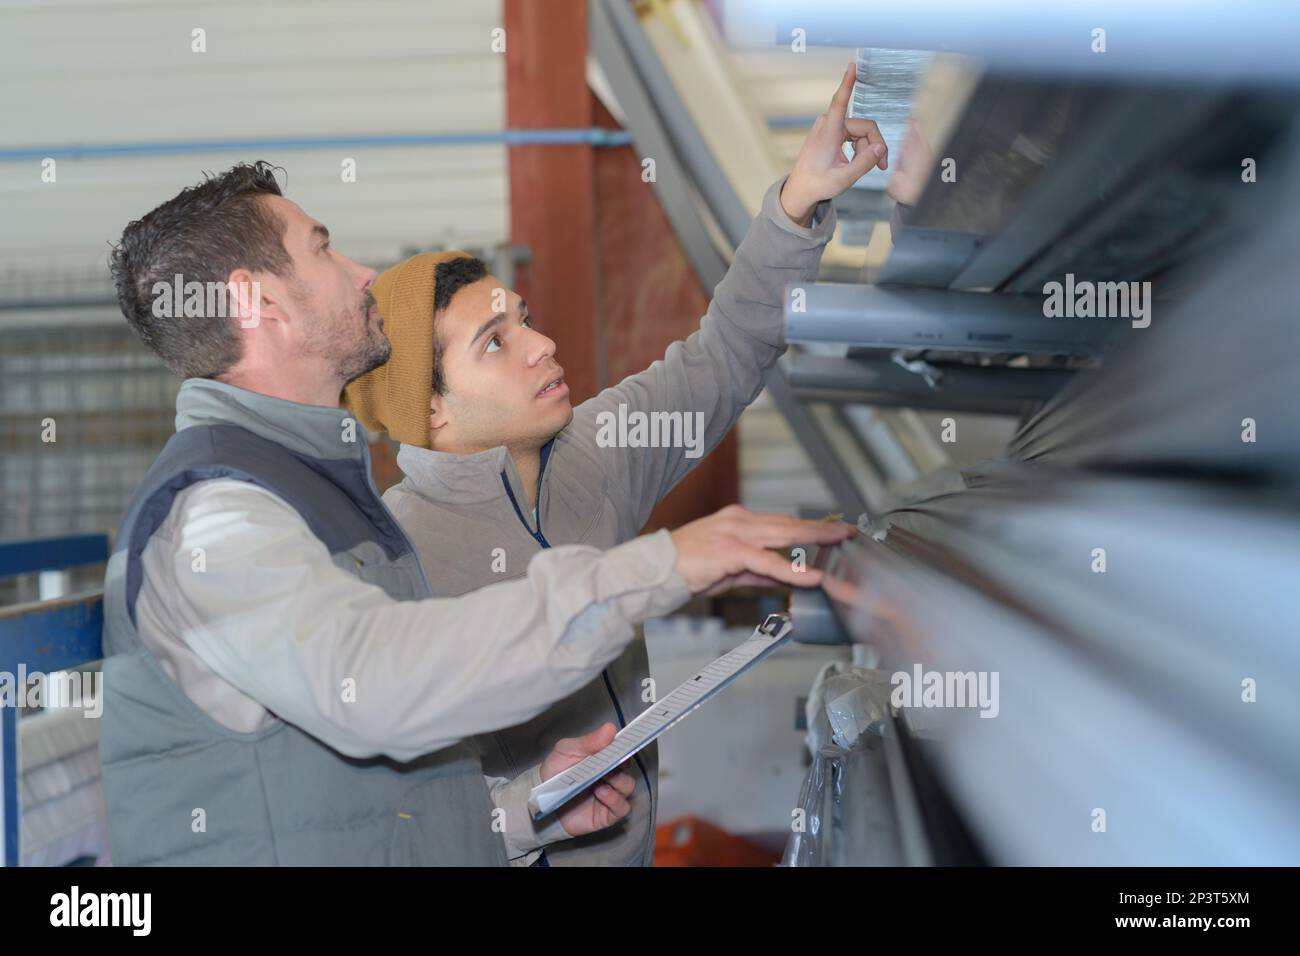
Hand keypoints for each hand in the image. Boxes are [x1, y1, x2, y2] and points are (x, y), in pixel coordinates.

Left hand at [540, 722, 635, 836]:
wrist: (541, 801)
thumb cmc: (555, 772)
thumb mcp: (566, 751)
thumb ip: (588, 742)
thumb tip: (610, 728)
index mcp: (602, 757)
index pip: (622, 748)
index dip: (626, 745)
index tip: (625, 742)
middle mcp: (610, 774)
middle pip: (626, 766)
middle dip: (619, 763)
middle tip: (607, 762)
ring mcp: (610, 794)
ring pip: (628, 786)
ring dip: (617, 782)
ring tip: (599, 782)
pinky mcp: (608, 813)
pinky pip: (622, 807)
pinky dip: (614, 799)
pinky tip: (601, 793)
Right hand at [670, 504, 853, 594]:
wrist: (655, 571)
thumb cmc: (685, 568)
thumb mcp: (727, 567)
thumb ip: (755, 568)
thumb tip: (780, 575)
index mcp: (737, 521)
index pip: (780, 521)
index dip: (807, 526)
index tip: (828, 529)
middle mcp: (738, 521)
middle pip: (788, 523)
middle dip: (819, 527)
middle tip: (845, 530)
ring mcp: (735, 533)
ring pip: (784, 534)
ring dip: (814, 538)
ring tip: (837, 541)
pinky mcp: (730, 551)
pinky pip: (768, 561)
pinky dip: (792, 569)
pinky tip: (810, 575)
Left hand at [781, 61, 888, 224]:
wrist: (801, 189)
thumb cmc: (817, 184)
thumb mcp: (844, 179)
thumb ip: (864, 163)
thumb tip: (880, 147)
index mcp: (828, 133)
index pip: (839, 103)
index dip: (847, 84)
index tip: (851, 66)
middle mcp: (828, 125)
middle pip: (864, 127)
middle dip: (874, 145)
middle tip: (880, 166)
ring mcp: (829, 127)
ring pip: (861, 132)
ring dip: (866, 149)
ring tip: (864, 168)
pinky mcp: (831, 131)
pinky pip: (854, 134)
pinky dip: (859, 148)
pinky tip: (856, 161)